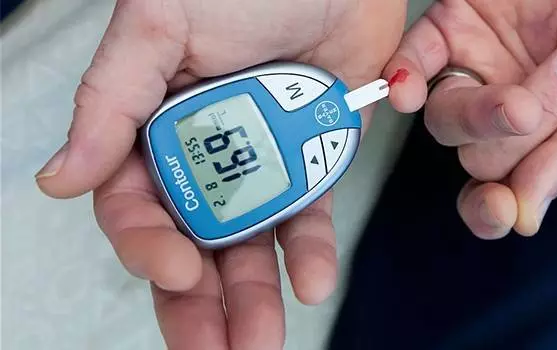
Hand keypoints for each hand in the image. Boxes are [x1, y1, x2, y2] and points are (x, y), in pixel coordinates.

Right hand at [35, 0, 405, 347]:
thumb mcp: (160, 23)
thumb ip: (111, 98)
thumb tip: (60, 178)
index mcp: (154, 122)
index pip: (137, 203)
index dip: (150, 245)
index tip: (179, 272)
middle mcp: (204, 151)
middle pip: (191, 242)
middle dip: (200, 304)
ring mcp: (261, 160)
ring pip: (249, 244)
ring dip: (253, 298)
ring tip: (261, 341)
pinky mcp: (313, 158)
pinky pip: (308, 215)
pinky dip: (310, 251)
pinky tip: (312, 281)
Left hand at [384, 0, 556, 238]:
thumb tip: (525, 218)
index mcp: (539, 142)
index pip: (497, 193)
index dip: (490, 210)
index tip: (502, 208)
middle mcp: (498, 116)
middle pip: (478, 158)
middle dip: (523, 135)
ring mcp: (472, 72)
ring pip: (446, 121)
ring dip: (485, 112)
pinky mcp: (449, 28)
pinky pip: (411, 63)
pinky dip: (403, 79)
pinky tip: (409, 90)